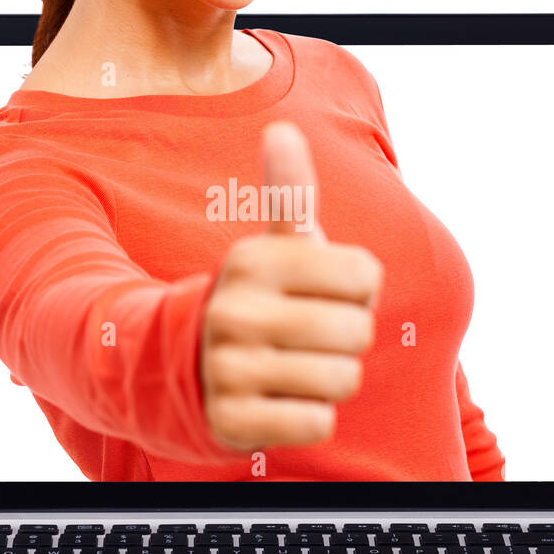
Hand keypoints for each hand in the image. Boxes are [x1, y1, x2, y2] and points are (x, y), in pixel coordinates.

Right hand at [200, 120, 382, 451]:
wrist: (188, 369)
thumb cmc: (260, 302)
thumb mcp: (273, 248)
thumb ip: (289, 192)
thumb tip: (283, 130)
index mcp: (254, 261)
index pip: (366, 275)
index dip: (358, 289)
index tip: (322, 292)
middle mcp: (235, 311)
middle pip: (358, 331)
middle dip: (347, 340)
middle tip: (309, 338)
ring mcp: (229, 368)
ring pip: (342, 380)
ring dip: (330, 381)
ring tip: (294, 369)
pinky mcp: (232, 420)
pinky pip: (317, 423)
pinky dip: (310, 418)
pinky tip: (280, 402)